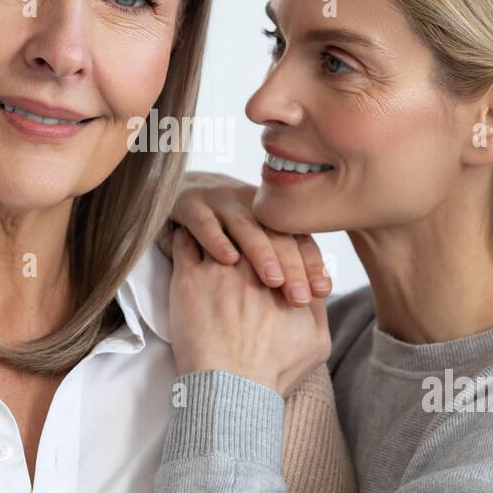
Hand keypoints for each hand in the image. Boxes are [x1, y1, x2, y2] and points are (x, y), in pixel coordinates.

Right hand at [162, 171, 331, 307]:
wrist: (169, 191)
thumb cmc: (219, 236)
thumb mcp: (251, 246)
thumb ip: (278, 266)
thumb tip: (312, 301)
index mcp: (270, 215)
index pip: (299, 239)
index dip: (312, 264)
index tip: (322, 291)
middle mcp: (250, 205)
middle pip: (277, 235)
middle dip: (292, 267)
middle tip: (300, 298)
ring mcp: (220, 202)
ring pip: (246, 227)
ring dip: (262, 253)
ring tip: (274, 280)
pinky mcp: (189, 204)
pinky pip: (204, 222)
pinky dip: (216, 239)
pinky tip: (228, 260)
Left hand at [167, 225, 330, 398]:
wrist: (232, 388)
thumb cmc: (273, 370)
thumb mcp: (316, 342)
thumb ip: (319, 308)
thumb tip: (319, 286)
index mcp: (286, 275)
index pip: (283, 238)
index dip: (274, 238)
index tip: (263, 243)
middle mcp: (254, 263)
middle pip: (250, 226)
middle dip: (245, 225)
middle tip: (235, 225)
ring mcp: (220, 267)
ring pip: (217, 228)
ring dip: (215, 225)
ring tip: (209, 224)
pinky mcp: (188, 278)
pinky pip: (183, 241)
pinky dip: (185, 234)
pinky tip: (185, 234)